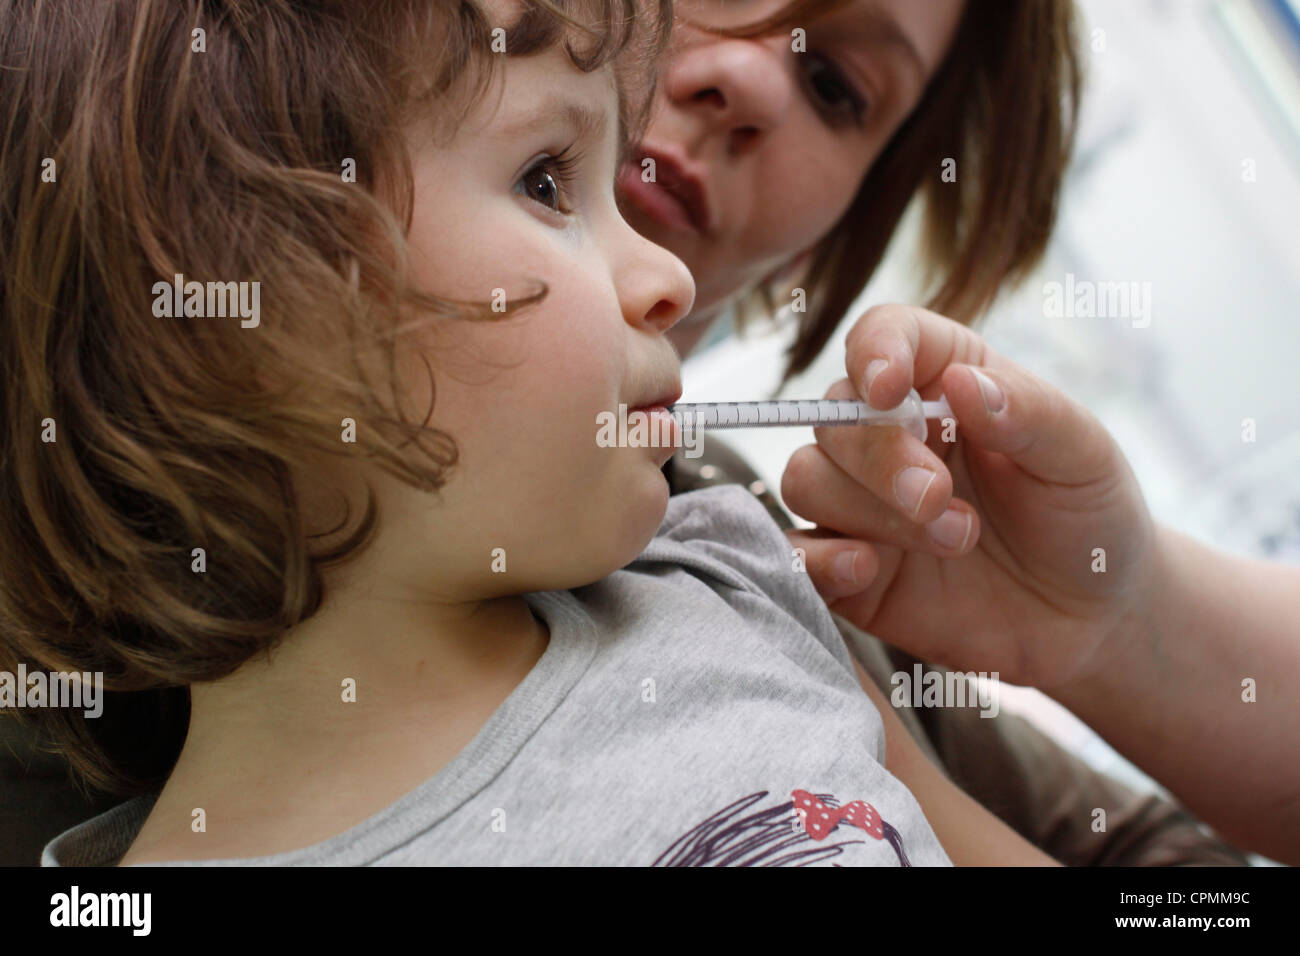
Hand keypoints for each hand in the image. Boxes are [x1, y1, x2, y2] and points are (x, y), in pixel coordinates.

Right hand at [783, 305, 1155, 689]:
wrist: (1091, 619)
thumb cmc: (1088, 518)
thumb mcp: (1084, 457)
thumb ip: (1028, 414)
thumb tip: (960, 383)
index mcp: (943, 381)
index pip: (883, 335)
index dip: (873, 352)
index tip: (888, 388)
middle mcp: (890, 435)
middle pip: (833, 418)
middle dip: (881, 459)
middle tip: (941, 499)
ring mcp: (861, 504)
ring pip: (806, 479)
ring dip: (867, 511)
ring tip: (955, 542)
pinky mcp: (849, 570)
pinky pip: (795, 554)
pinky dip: (814, 561)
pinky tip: (867, 570)